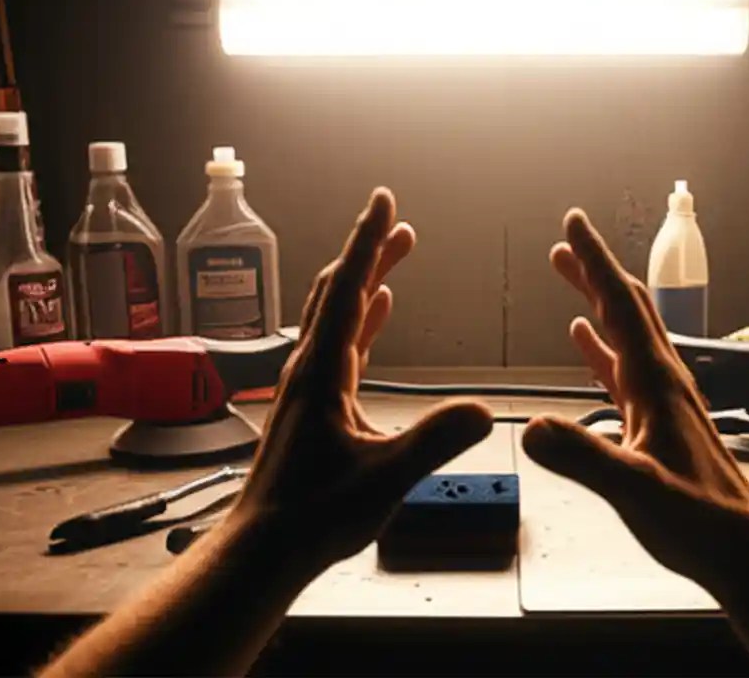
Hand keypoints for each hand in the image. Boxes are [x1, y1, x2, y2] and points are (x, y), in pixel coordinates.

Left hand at [234, 188, 493, 566]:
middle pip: (339, 292)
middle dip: (370, 252)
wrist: (264, 549)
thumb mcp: (386, 478)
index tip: (384, 200)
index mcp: (322, 372)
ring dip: (366, 282)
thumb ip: (436, 441)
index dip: (369, 242)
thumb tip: (483, 410)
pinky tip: (378, 316)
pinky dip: (362, 320)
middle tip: (400, 223)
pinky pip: (339, 345)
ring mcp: (307, 386)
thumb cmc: (313, 516)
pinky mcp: (311, 406)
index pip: (349, 289)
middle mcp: (309, 368)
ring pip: (337, 317)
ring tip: (394, 259)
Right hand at [522, 209, 748, 589]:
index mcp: (657, 383)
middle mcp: (662, 381)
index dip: (594, 261)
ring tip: (570, 276)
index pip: (621, 306)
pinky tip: (583, 343)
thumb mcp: (635, 489)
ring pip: (625, 334)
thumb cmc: (700, 521)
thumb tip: (533, 429)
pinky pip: (622, 371)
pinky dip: (599, 348)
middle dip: (594, 270)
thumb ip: (585, 458)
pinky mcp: (656, 423)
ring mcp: (661, 400)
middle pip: (627, 308)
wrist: (740, 548)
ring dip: (595, 301)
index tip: (574, 222)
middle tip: (565, 241)